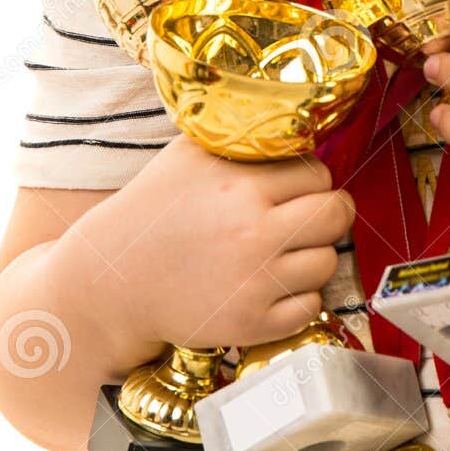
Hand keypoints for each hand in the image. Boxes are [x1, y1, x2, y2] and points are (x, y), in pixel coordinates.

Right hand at [75, 135, 354, 350]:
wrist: (113, 281)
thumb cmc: (153, 211)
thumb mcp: (188, 156)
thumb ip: (242, 140)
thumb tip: (296, 126)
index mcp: (240, 186)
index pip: (318, 174)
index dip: (309, 180)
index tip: (292, 190)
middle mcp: (253, 232)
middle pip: (337, 214)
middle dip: (329, 212)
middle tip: (307, 218)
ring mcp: (255, 282)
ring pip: (328, 261)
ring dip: (312, 256)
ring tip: (280, 253)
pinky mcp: (252, 324)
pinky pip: (311, 306)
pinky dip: (298, 297)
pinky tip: (271, 286)